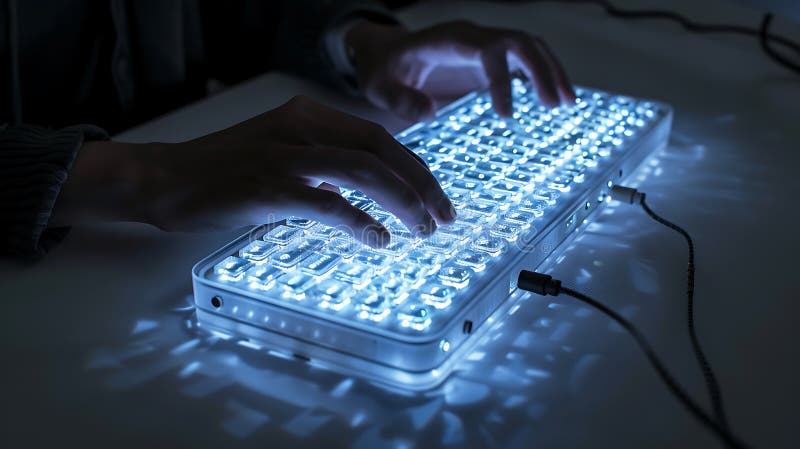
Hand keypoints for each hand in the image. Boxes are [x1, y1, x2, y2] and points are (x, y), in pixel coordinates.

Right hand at [55, 96, 455, 246]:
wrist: (163, 179)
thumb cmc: (222, 173)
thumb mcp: (280, 155)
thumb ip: (322, 168)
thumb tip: (363, 193)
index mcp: (307, 116)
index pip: (378, 136)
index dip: (415, 168)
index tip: (436, 197)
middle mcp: (300, 128)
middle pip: (381, 150)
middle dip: (421, 185)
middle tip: (444, 217)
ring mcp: (284, 156)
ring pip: (363, 172)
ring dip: (401, 202)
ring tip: (422, 230)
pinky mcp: (267, 187)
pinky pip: (327, 203)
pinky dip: (359, 222)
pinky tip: (378, 239)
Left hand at [346, 20, 575, 119]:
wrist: (386, 53)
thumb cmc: (383, 70)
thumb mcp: (378, 87)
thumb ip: (399, 99)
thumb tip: (428, 112)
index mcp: (448, 40)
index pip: (486, 50)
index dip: (500, 80)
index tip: (506, 116)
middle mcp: (472, 36)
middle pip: (518, 41)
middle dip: (540, 70)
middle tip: (555, 106)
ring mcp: (484, 44)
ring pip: (529, 46)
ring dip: (551, 71)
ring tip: (568, 103)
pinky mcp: (491, 56)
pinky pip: (525, 59)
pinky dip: (544, 74)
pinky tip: (557, 98)